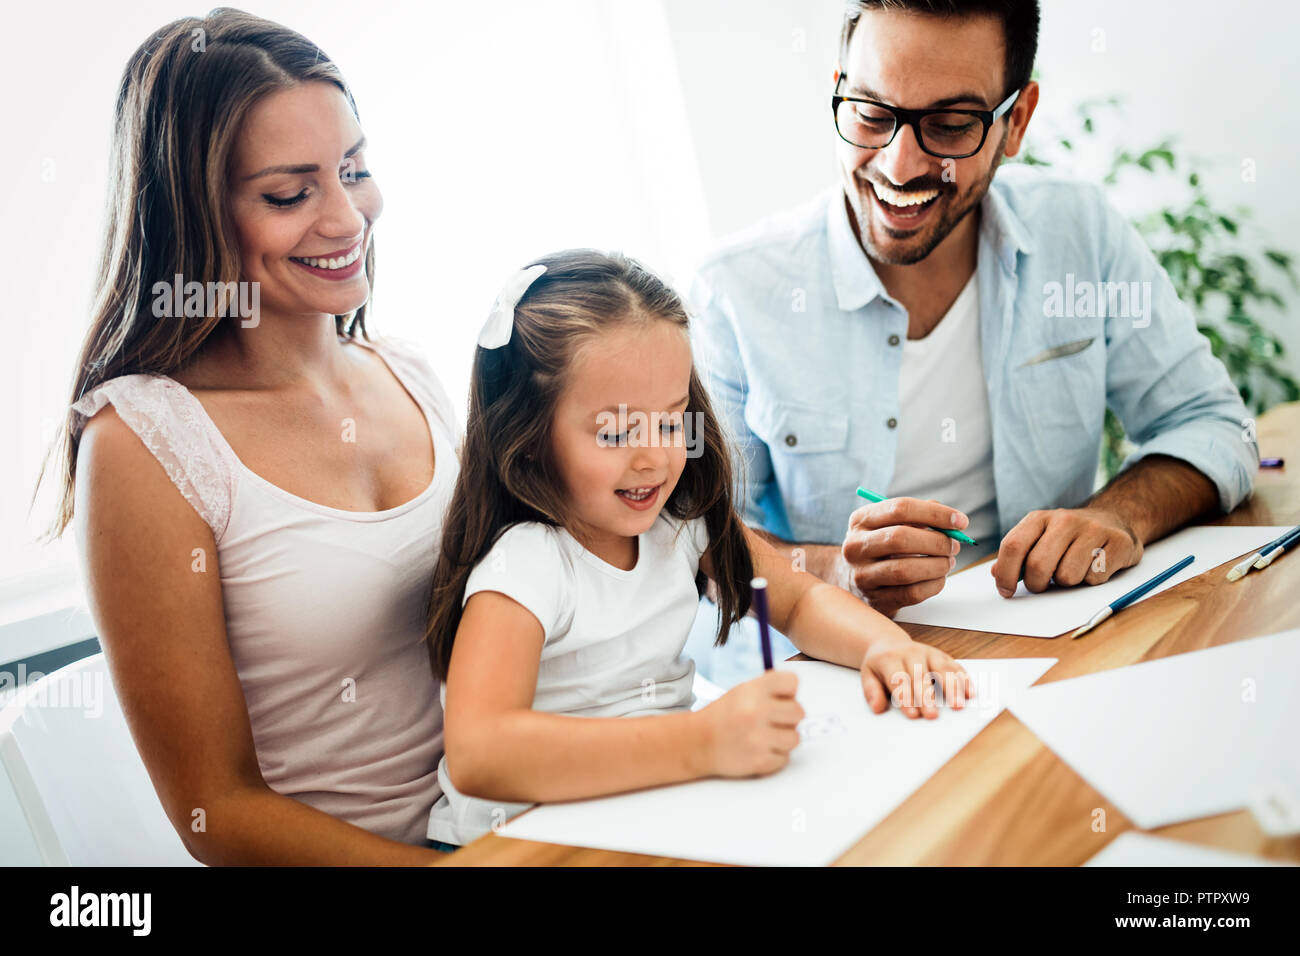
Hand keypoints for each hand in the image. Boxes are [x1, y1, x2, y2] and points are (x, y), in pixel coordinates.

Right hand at [698, 670, 803, 776]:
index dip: (788, 692)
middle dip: (788, 718)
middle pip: (798, 712)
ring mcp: (758, 738)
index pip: (791, 682)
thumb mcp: (742, 692)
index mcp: (753, 690)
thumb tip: (796, 693)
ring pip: (795, 738)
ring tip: (765, 737)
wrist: (698, 743)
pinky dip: (774, 756)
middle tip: (772, 721)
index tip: (779, 699)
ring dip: (783, 739)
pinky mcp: (759, 761)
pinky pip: (785, 758)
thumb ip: (769, 689)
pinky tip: (758, 750)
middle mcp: (756, 711)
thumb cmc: (725, 716)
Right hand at [839, 497, 968, 617]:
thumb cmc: (883, 546)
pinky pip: (911, 593)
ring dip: (937, 565)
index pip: (900, 509)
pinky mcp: (875, 600)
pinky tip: (939, 578)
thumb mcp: (891, 523)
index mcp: (861, 520)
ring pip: (905, 570)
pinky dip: (933, 585)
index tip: (960, 521)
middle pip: (900, 538)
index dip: (935, 514)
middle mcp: (855, 546)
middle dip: (936, 541)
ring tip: (948, 562)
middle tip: (954, 545)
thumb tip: (953, 523)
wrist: (856, 577)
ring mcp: (862, 576)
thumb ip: (920, 516)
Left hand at [860, 637, 972, 718]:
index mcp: (890, 658)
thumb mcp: (868, 675)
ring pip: (943, 670)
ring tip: (958, 707)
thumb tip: (877, 708)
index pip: (898, 680)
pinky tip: (970, 694)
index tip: (912, 715)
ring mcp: (929, 653)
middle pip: (921, 676)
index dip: (905, 698)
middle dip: (928, 697)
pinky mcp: (942, 655)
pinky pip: (955, 667)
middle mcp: (912, 653)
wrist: (889, 643)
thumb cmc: (881, 665)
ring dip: (952, 689)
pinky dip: (964, 680)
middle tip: (933, 716)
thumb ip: (872, 692)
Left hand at [991, 507, 1142, 596]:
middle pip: (1038, 565)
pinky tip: (1094, 566)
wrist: (1114, 519)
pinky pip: (1094, 578)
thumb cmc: (1069, 536)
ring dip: (1067, 583)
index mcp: (1039, 518)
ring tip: (1072, 570)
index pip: (1013, 546)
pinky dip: (1091, 581)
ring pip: (1067, 576)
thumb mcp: (1039, 536)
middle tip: (1043, 585)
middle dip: (1037, 585)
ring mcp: (1093, 530)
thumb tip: (996, 574)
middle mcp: (1065, 520)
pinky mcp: (1118, 543)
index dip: (1006, 573)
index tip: (1006, 591)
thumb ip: (1018, 554)